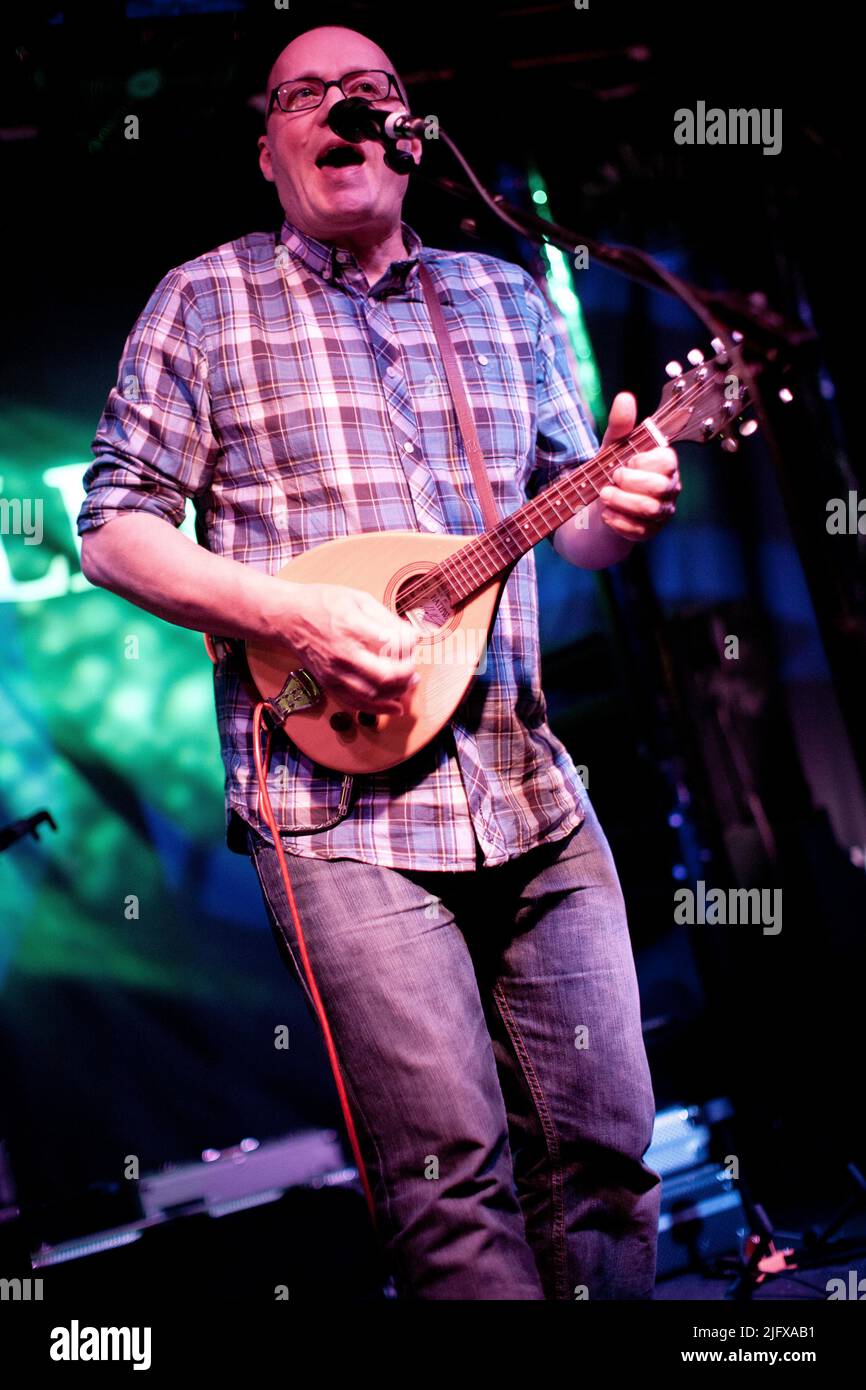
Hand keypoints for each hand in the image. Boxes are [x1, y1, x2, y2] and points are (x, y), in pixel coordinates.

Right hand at [279, 582, 418, 715]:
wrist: (288, 618)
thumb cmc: (323, 604)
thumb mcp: (358, 598)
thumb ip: (386, 618)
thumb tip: (412, 635)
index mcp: (352, 627)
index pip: (391, 643)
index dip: (409, 644)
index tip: (413, 640)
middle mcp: (343, 654)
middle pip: (385, 676)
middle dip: (407, 673)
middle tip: (413, 665)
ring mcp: (335, 673)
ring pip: (373, 695)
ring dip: (397, 692)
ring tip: (408, 683)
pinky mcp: (329, 684)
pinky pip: (357, 703)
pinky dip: (378, 708)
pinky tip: (394, 705)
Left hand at [597, 392, 681, 541]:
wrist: (603, 501)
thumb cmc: (614, 467)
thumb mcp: (614, 445)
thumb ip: (620, 424)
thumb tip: (625, 397)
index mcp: (666, 462)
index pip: (666, 460)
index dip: (642, 462)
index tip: (625, 461)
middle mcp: (670, 487)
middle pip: (659, 488)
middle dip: (629, 483)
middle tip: (611, 479)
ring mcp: (662, 511)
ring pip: (650, 510)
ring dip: (621, 502)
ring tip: (604, 495)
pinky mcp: (650, 531)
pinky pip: (639, 531)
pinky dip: (618, 522)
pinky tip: (606, 513)